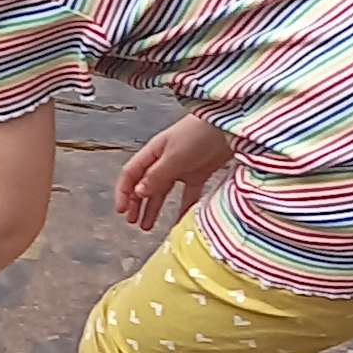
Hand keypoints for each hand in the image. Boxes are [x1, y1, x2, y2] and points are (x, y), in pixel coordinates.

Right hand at [114, 116, 233, 232]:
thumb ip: (157, 175)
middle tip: (132, 221)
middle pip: (145, 184)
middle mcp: (165, 160)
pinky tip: (179, 221)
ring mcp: (182, 168)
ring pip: (163, 191)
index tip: (121, 211)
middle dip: (136, 203)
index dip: (124, 192)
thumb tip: (138, 193)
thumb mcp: (174, 156)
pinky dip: (182, 208)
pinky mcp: (199, 173)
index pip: (131, 173)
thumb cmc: (199, 133)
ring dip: (153, 207)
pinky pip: (187, 195)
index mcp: (154, 152)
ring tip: (147, 226)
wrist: (230, 127)